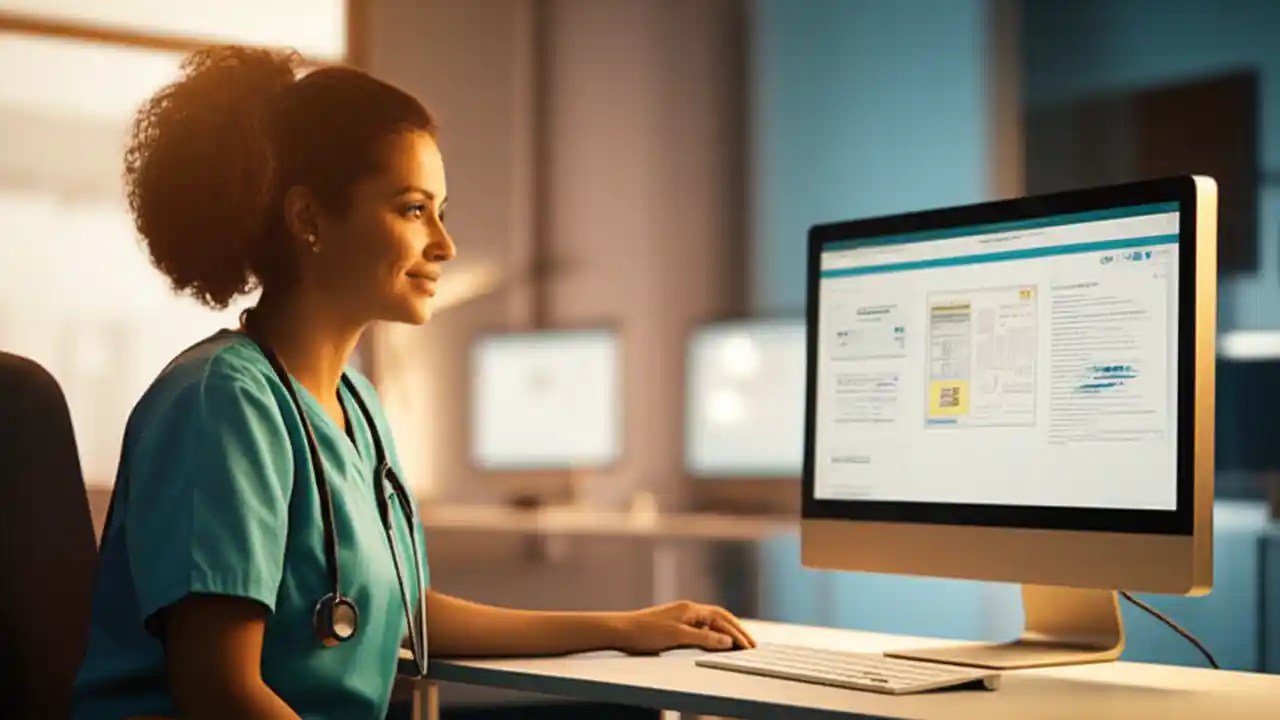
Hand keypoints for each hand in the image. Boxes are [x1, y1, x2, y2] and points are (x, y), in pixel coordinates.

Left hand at [615, 600, 756, 654]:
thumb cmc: (647, 631)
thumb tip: (727, 641)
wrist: (622, 631)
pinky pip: (701, 629)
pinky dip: (713, 636)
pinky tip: (716, 644)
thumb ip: (704, 637)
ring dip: (726, 633)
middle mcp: (689, 611)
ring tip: (739, 645)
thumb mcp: (678, 636)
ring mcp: (682, 618)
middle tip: (751, 645)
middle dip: (736, 630)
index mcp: (691, 609)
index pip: (721, 618)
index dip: (737, 631)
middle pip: (719, 618)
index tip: (749, 644)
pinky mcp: (675, 626)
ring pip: (711, 623)